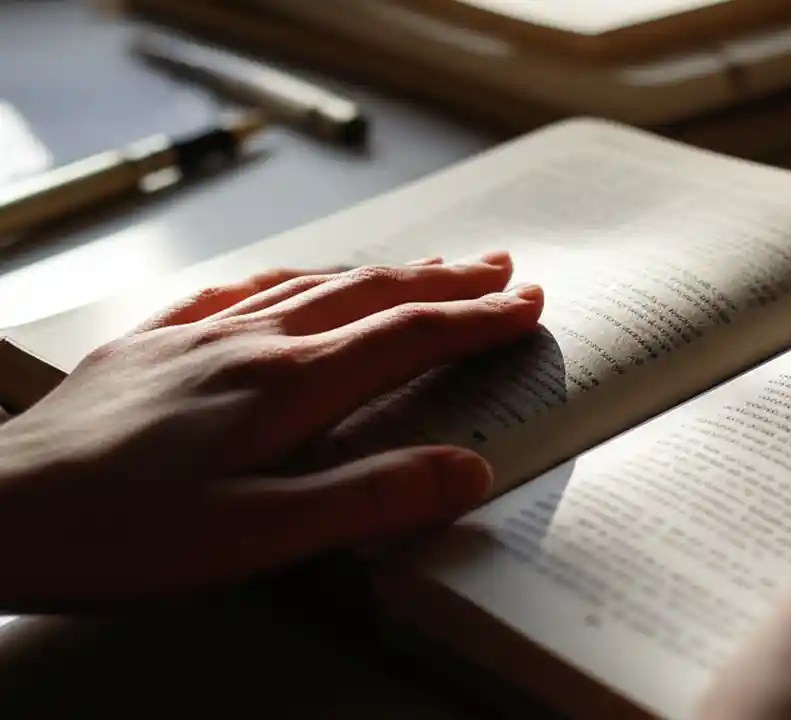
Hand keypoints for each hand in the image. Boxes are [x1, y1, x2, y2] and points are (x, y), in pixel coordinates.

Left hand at [0, 251, 542, 609]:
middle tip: (500, 269)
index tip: (527, 305)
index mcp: (288, 387)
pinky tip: (288, 279)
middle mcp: (250, 345)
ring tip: (425, 264)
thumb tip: (466, 473)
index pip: (408, 337)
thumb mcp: (260, 537)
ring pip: (311, 285)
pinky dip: (286, 279)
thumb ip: (370, 499)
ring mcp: (197, 339)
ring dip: (380, 272)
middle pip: (370, 295)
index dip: (477, 320)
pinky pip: (234, 293)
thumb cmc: (121, 533)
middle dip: (445, 282)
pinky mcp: (149, 348)